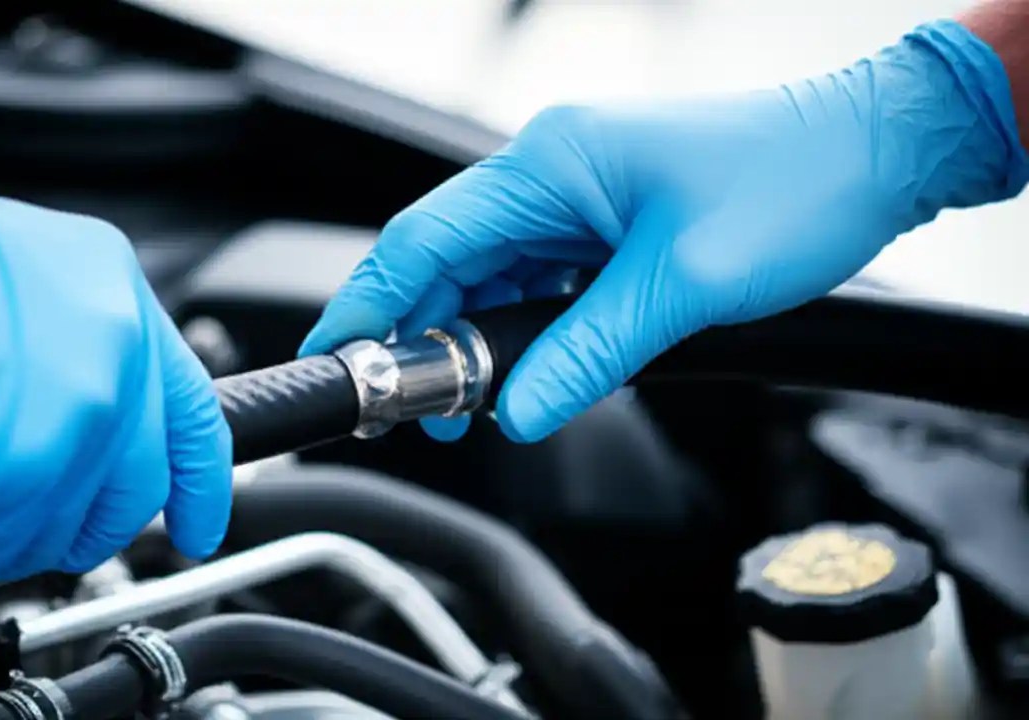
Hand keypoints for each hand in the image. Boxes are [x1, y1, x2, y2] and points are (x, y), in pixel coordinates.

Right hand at [0, 117, 230, 585]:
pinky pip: (4, 550)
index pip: (189, 407)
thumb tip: (62, 397)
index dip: (199, 479)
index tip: (198, 522)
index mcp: (117, 289)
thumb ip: (65, 336)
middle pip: (138, 485)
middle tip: (43, 530)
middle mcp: (120, 348)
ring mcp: (86, 414)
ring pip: (71, 528)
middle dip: (87, 524)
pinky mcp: (32, 473)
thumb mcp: (9, 270)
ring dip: (9, 537)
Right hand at [301, 20, 1027, 442]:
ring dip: (468, 338)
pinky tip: (521, 371)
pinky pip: (535, 277)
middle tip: (402, 411)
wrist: (876, 150)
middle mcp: (551, 169)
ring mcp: (576, 192)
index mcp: (552, 161)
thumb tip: (516, 413)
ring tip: (460, 406)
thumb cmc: (795, 184)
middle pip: (445, 259)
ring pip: (488, 273)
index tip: (334, 359)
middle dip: (416, 336)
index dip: (368, 303)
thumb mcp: (685, 288)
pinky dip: (518, 327)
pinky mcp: (602, 218)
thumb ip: (589, 356)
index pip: (425, 237)